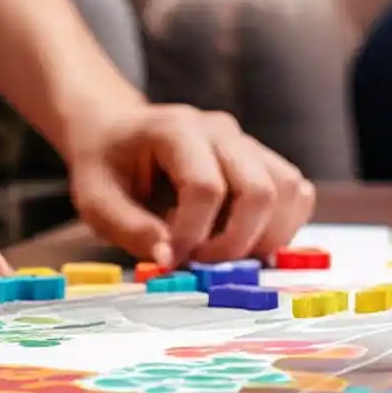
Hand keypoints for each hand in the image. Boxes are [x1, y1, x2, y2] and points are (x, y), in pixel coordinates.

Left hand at [65, 104, 314, 266]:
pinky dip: (282, 225)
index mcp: (177, 129)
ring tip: (225, 254)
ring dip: (266, 236)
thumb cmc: (106, 164)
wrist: (117, 130)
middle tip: (203, 263)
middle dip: (236, 242)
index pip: (206, 188)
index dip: (192, 235)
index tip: (169, 258)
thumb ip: (130, 230)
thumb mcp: (96, 200)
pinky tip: (246, 239)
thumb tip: (170, 260)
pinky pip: (295, 192)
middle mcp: (222, 130)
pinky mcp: (262, 160)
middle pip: (260, 189)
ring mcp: (248, 142)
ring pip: (288, 189)